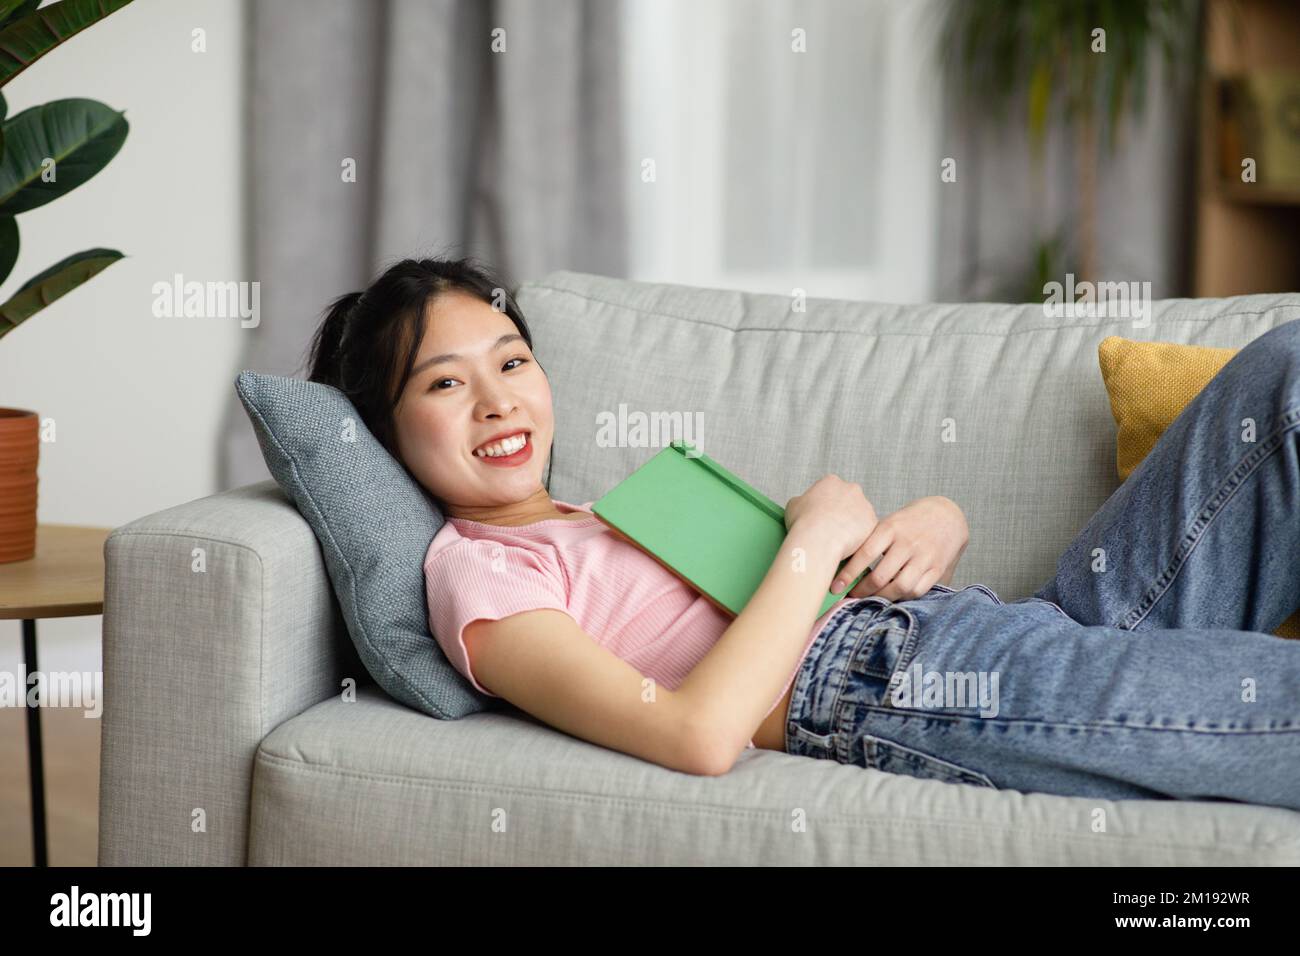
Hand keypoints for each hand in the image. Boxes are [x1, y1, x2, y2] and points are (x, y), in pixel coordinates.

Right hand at [784, 474, 877, 561]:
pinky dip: (859, 536)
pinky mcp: (873, 521)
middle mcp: (851, 489)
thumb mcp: (793, 505)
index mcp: (831, 481)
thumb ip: (803, 501)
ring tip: (838, 538)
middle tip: (831, 527)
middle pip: (848, 500)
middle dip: (842, 511)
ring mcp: (865, 505)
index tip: (820, 515)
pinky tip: (847, 544)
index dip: (824, 504)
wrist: (818, 539)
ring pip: (859, 515)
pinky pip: (867, 529)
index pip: (830, 490)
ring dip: (852, 524)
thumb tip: (804, 504)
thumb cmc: (804, 523)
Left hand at [832, 496, 968, 601]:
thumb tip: (842, 562)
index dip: (848, 574)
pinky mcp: (937, 568)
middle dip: (862, 591)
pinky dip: (902, 597)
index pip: (865, 554)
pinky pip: (918, 590)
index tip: (835, 587)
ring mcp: (924, 557)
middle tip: (850, 596)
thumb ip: (872, 541)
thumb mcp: (889, 522)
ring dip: (881, 597)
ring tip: (869, 599)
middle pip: (881, 576)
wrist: (948, 515)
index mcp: (891, 528)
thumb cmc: (909, 521)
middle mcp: (907, 543)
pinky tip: (891, 597)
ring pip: (900, 586)